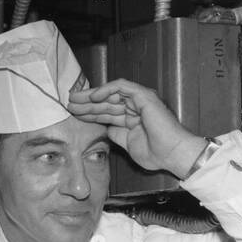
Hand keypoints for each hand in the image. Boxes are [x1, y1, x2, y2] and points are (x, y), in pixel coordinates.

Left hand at [68, 79, 208, 177]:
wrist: (172, 154)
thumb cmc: (155, 153)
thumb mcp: (128, 144)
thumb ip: (116, 134)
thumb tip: (105, 128)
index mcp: (132, 118)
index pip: (106, 112)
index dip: (90, 112)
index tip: (74, 114)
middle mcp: (135, 107)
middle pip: (106, 102)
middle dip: (86, 103)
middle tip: (69, 103)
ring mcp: (140, 101)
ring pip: (111, 93)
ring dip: (92, 96)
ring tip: (75, 99)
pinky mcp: (144, 96)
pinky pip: (122, 87)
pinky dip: (107, 89)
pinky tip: (93, 96)